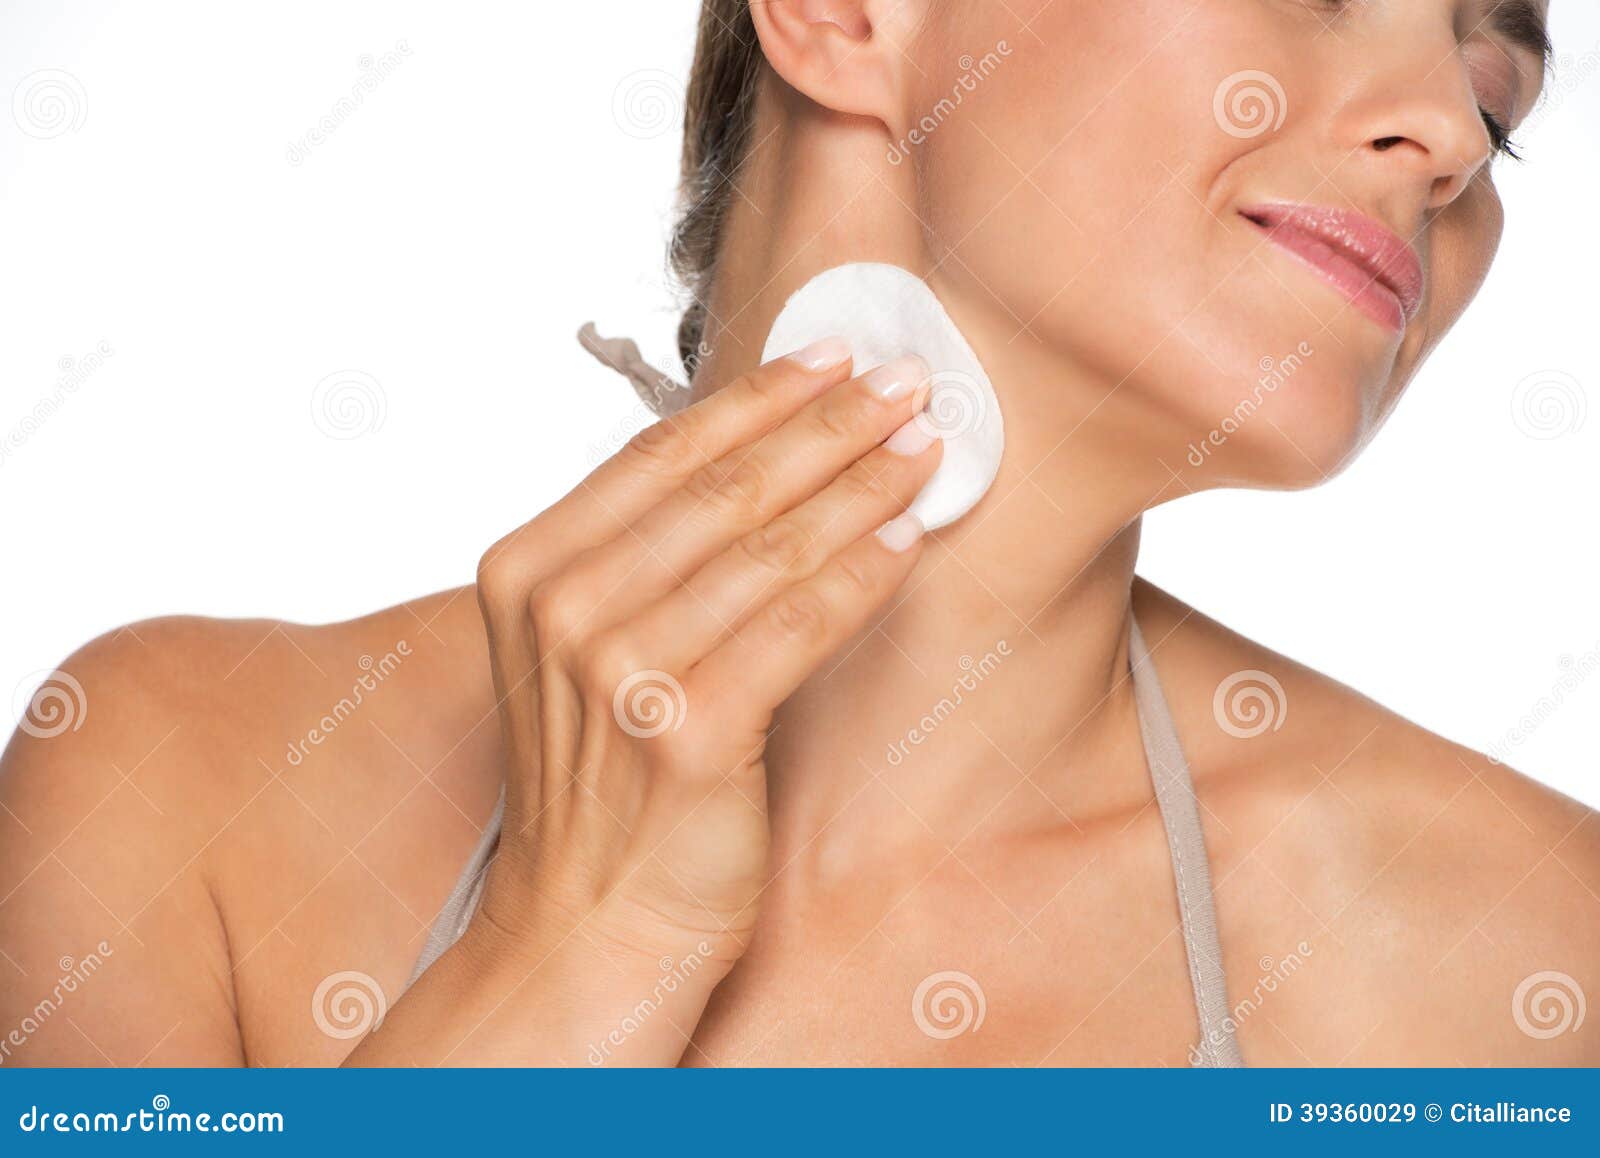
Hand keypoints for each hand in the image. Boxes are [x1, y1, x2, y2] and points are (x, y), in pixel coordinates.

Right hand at [471, 340, 940, 979]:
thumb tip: (755, 459)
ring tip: (926, 447)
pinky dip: (861, 575)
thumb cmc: (603, 790)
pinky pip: (799, 625)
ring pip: (768, 547)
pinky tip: (908, 540)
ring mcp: (618, 670)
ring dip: (861, 486)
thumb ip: (643, 560)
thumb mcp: (588, 654)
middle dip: (829, 423)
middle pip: (722, 487)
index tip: (833, 355)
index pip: (660, 456)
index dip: (758, 397)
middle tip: (908, 379)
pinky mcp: (687, 733)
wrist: (583, 934)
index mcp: (526, 569)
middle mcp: (561, 608)